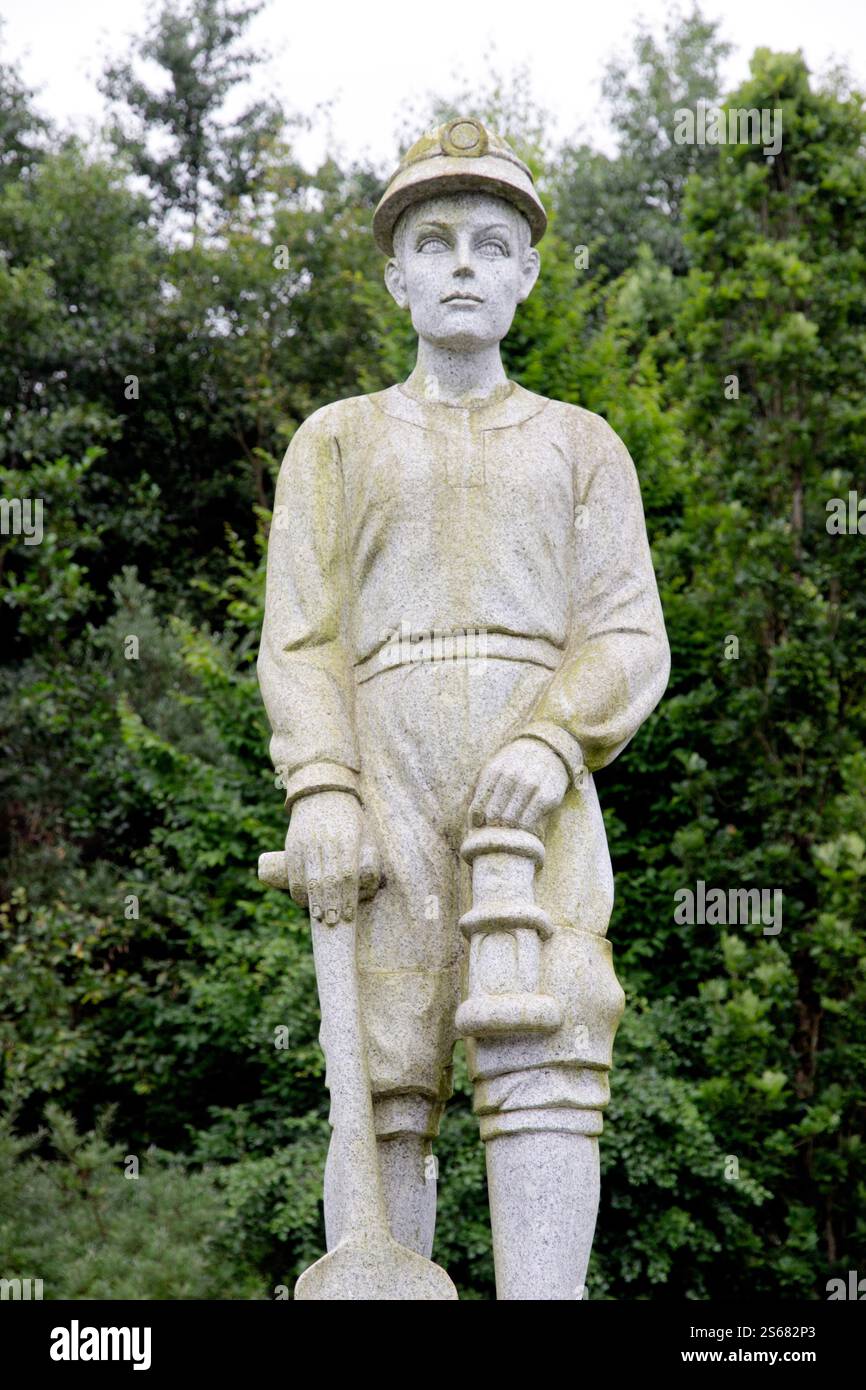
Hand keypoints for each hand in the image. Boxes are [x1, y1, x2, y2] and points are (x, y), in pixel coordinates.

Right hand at [284, 790, 382, 924]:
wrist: (322, 793)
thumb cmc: (350, 819)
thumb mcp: (364, 833)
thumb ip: (368, 860)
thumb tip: (368, 890)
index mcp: (347, 839)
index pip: (346, 874)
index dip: (347, 897)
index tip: (349, 915)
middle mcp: (324, 841)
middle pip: (327, 880)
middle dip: (331, 905)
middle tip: (335, 923)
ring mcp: (305, 844)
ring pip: (308, 878)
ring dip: (314, 902)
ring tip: (320, 918)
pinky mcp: (291, 846)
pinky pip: (293, 873)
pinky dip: (297, 890)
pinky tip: (304, 903)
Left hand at [469, 737, 567, 834]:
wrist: (546, 751)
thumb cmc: (514, 766)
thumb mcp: (493, 769)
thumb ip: (480, 791)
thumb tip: (472, 822)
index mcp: (494, 771)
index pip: (478, 807)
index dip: (476, 821)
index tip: (479, 825)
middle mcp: (512, 777)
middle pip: (494, 816)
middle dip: (492, 825)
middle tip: (495, 827)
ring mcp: (531, 786)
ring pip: (511, 821)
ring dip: (507, 828)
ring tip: (508, 827)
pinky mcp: (547, 797)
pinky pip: (528, 823)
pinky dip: (523, 829)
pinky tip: (522, 825)